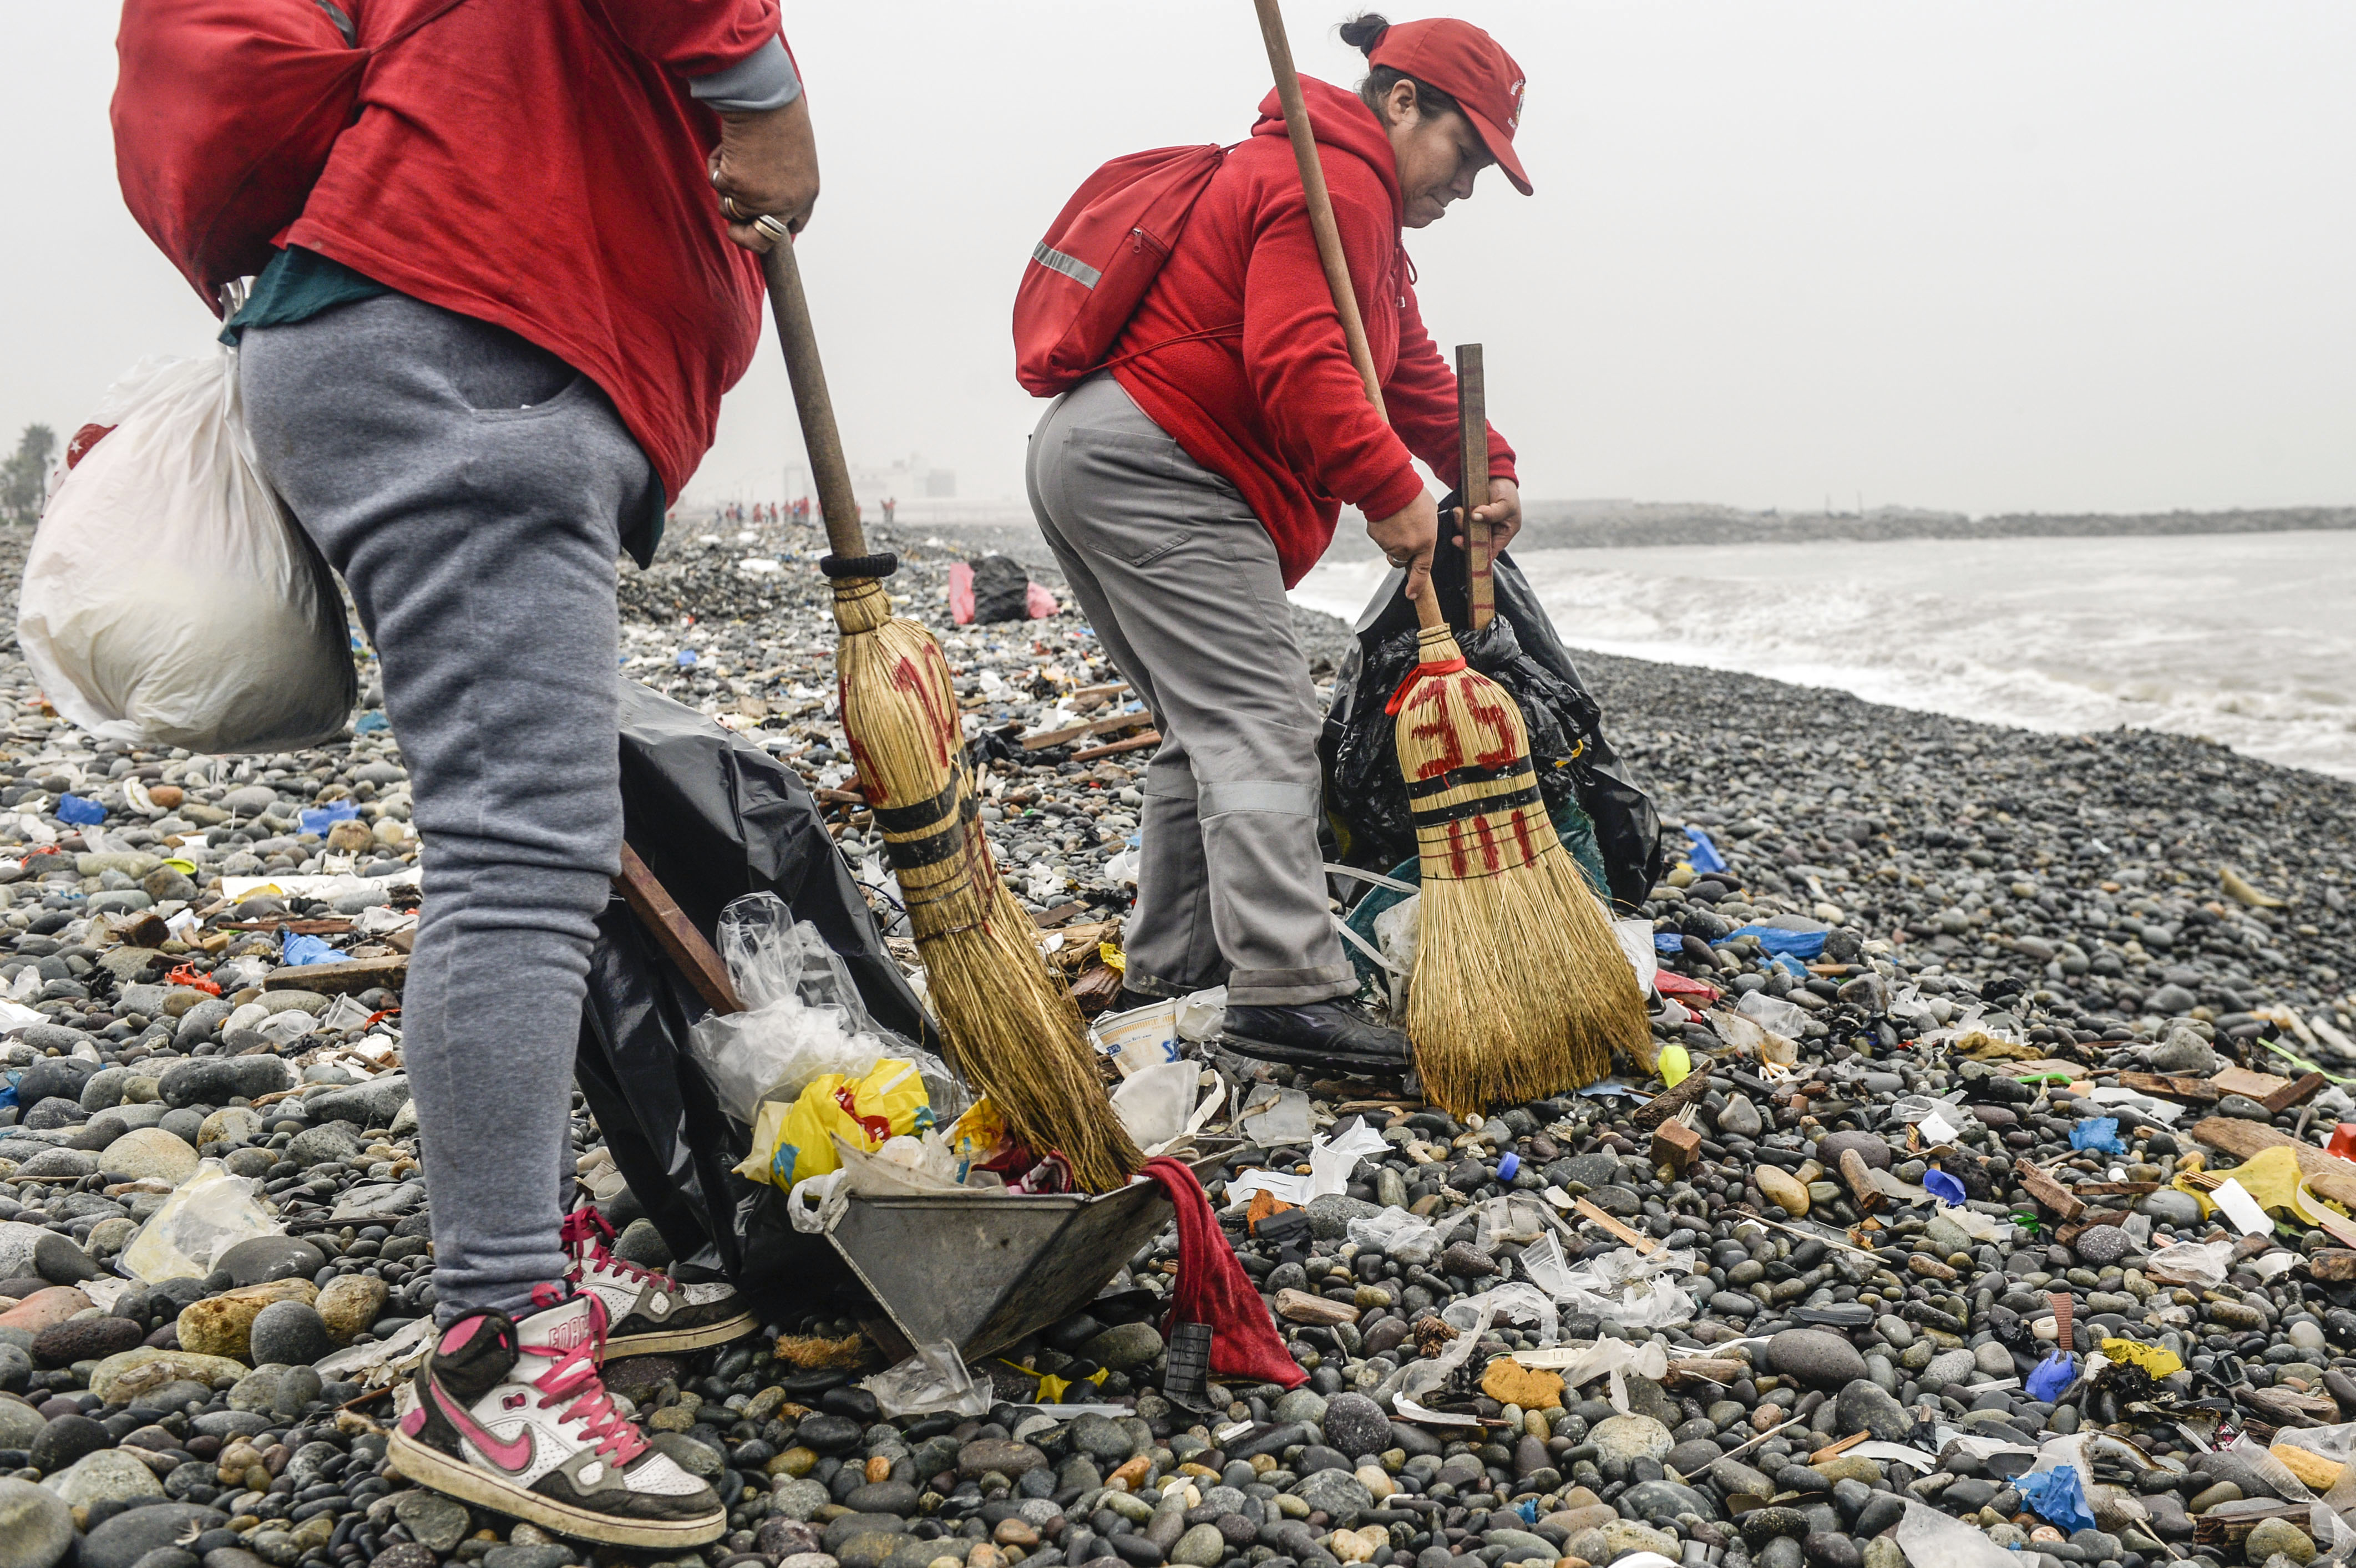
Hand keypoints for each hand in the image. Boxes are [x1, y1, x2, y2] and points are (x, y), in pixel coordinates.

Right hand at [708, 94, 818, 252]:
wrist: (765, 97)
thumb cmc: (780, 114)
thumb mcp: (795, 153)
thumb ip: (784, 178)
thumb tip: (763, 191)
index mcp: (807, 194)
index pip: (793, 226)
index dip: (774, 227)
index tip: (759, 225)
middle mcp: (786, 203)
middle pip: (760, 239)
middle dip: (741, 235)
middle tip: (733, 229)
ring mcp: (760, 198)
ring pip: (730, 208)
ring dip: (725, 185)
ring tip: (735, 154)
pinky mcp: (735, 186)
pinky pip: (716, 184)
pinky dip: (715, 164)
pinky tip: (727, 145)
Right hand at [1368, 490, 1439, 603]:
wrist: (1391, 485)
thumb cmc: (1414, 495)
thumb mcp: (1430, 514)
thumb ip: (1426, 531)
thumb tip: (1420, 537)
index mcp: (1426, 542)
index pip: (1423, 569)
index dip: (1417, 585)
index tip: (1412, 596)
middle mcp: (1408, 548)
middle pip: (1402, 558)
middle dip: (1403, 550)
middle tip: (1404, 529)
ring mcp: (1390, 544)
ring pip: (1390, 548)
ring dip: (1392, 537)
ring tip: (1396, 516)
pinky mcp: (1375, 537)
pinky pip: (1380, 538)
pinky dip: (1382, 530)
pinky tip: (1386, 516)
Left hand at [1450, 477, 1520, 555]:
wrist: (1494, 474)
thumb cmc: (1506, 490)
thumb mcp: (1505, 503)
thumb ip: (1493, 513)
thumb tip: (1476, 517)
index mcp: (1505, 532)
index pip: (1492, 551)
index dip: (1480, 554)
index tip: (1468, 551)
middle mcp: (1492, 532)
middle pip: (1477, 544)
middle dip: (1466, 540)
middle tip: (1456, 538)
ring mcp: (1479, 525)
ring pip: (1467, 533)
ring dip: (1461, 525)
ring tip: (1459, 512)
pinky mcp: (1470, 518)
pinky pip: (1462, 523)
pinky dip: (1459, 518)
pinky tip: (1458, 510)